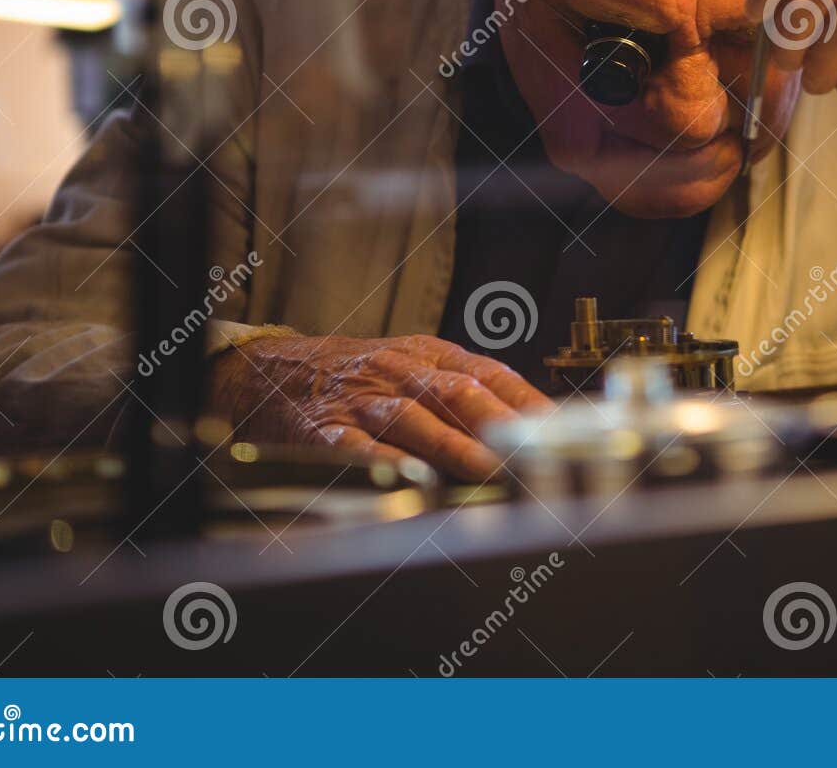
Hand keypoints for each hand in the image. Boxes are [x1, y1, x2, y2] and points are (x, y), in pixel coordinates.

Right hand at [207, 333, 552, 480]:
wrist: (276, 371)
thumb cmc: (360, 377)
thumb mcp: (415, 366)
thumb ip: (466, 392)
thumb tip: (529, 427)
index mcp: (429, 356)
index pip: (490, 373)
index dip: (526, 401)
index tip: (560, 429)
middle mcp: (400, 372)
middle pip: (457, 392)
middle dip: (499, 423)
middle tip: (532, 454)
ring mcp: (363, 401)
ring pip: (414, 419)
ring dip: (455, 447)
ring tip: (489, 472)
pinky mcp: (326, 431)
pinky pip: (360, 448)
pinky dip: (388, 464)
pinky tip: (414, 480)